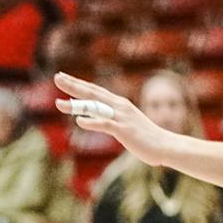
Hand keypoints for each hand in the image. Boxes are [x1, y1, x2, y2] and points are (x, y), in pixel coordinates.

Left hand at [54, 73, 171, 163]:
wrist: (165, 145)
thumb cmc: (144, 137)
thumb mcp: (125, 123)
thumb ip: (111, 118)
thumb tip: (96, 117)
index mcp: (118, 103)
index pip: (94, 90)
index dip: (78, 83)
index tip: (62, 77)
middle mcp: (119, 106)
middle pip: (92, 93)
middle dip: (73, 85)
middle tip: (57, 77)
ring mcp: (122, 117)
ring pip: (95, 108)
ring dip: (76, 105)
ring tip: (58, 103)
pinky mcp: (124, 130)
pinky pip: (106, 124)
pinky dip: (93, 122)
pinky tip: (80, 122)